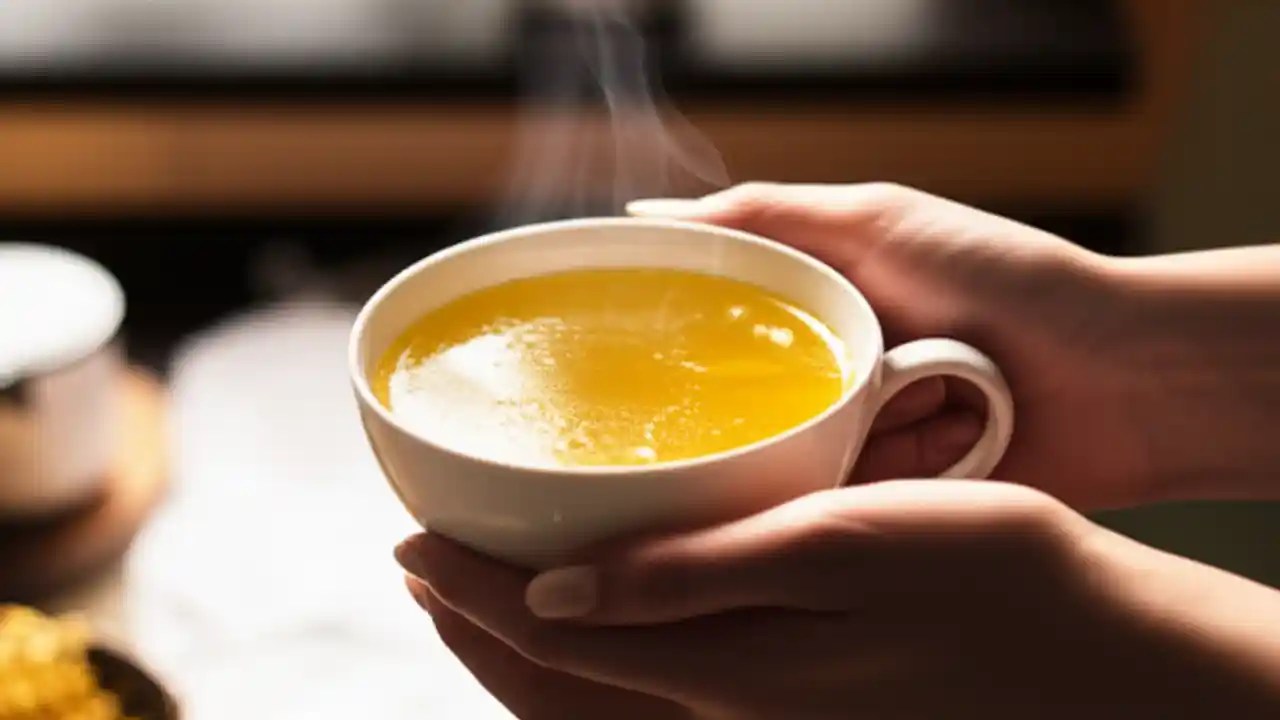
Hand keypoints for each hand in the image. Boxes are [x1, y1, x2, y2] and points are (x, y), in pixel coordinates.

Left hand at [398, 481, 1279, 718]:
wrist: (1106, 662)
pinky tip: (600, 632)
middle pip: (554, 688)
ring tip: (482, 598)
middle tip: (421, 564)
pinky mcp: (793, 716)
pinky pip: (650, 710)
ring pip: (593, 708)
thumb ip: (696, 576)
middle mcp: (729, 717)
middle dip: (473, 627)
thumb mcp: (847, 551)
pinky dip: (590, 676)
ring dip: (520, 655)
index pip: (550, 639)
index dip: (466, 591)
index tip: (408, 540)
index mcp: (727, 671)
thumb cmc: (996, 584)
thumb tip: (557, 591)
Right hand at [629, 183, 1153, 509]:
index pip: (723, 333)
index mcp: (825, 310)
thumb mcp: (882, 220)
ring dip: (836, 443)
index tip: (640, 362)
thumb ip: (771, 215)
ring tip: (911, 408)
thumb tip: (656, 218)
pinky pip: (849, 506)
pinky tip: (920, 454)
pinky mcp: (902, 503)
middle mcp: (838, 378)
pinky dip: (876, 483)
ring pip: (796, 462)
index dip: (686, 345)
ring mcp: (871, 442)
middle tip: (769, 402)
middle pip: (750, 407)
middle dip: (762, 407)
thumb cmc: (1012, 282)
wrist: (1125, 376)